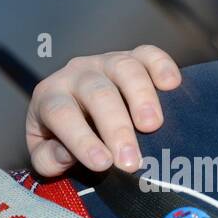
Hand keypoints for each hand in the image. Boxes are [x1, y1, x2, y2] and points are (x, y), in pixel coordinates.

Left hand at [25, 45, 181, 175]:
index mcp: (48, 97)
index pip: (62, 114)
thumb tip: (67, 156)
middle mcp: (75, 73)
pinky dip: (162, 65)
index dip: (81, 139)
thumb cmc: (58, 140)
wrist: (75, 114)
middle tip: (131, 160)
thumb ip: (49, 159)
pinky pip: (148, 53)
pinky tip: (172, 85)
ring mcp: (104, 61)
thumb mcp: (45, 155)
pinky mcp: (132, 56)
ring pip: (124, 69)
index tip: (103, 164)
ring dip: (141, 97)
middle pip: (97, 94)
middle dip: (116, 128)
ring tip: (152, 126)